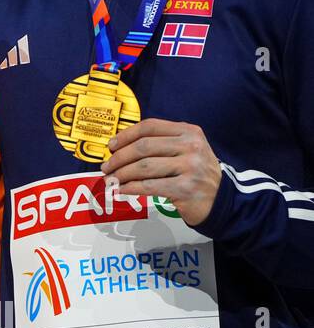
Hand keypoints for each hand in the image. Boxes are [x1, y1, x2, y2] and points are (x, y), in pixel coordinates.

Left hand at [101, 119, 221, 225]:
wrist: (221, 201)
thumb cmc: (195, 173)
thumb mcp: (186, 150)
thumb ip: (160, 143)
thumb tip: (119, 146)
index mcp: (190, 132)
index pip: (150, 127)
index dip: (126, 135)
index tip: (111, 146)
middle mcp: (192, 146)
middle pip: (143, 147)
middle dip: (119, 157)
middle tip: (107, 166)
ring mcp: (190, 167)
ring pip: (143, 167)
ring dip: (121, 174)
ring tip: (111, 179)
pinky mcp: (185, 188)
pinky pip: (148, 186)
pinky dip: (130, 188)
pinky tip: (121, 190)